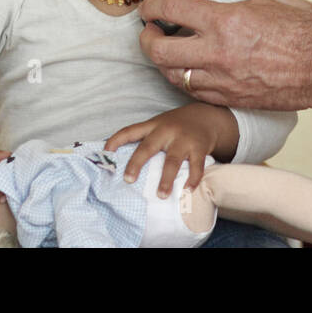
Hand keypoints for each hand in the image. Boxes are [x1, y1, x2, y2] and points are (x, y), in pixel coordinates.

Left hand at [103, 103, 234, 197]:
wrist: (207, 117)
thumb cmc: (177, 126)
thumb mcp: (159, 125)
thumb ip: (145, 139)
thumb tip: (120, 162)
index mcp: (153, 126)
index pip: (129, 131)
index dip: (114, 142)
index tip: (104, 157)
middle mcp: (166, 131)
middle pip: (148, 147)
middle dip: (136, 163)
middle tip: (128, 180)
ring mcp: (184, 139)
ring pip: (172, 160)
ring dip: (166, 179)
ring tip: (161, 195)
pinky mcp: (199, 147)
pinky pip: (196, 166)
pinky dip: (192, 179)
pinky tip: (187, 190)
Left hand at [137, 0, 311, 110]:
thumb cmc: (294, 28)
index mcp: (224, 20)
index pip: (169, 10)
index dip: (151, 7)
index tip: (148, 8)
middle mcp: (217, 51)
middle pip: (158, 50)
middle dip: (146, 40)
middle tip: (149, 32)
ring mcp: (222, 79)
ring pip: (172, 75)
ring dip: (163, 62)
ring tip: (168, 50)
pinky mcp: (229, 98)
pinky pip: (193, 92)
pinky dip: (185, 78)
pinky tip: (190, 68)